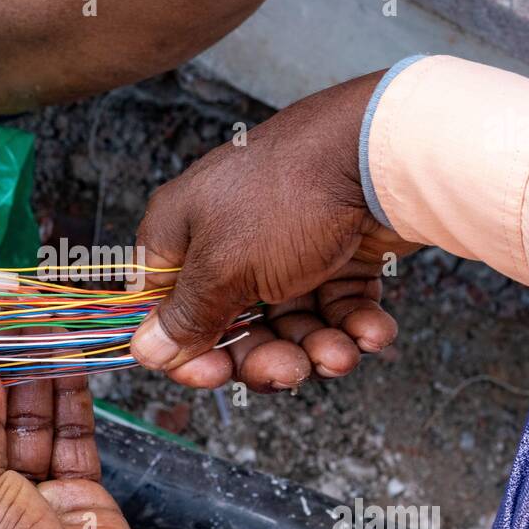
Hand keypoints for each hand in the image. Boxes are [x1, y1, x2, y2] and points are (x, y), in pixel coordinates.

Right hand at [129, 71, 419, 390]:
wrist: (382, 154)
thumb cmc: (290, 195)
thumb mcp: (224, 266)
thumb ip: (187, 316)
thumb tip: (146, 350)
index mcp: (184, 233)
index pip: (167, 308)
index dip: (187, 350)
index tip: (214, 375)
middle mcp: (229, 239)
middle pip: (233, 326)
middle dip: (265, 357)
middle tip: (292, 369)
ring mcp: (284, 247)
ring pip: (289, 324)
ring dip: (316, 349)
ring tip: (341, 353)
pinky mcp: (336, 254)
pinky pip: (334, 307)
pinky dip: (353, 326)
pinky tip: (371, 330)